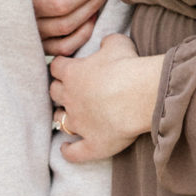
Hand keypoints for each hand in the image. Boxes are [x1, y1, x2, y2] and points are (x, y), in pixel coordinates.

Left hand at [51, 32, 164, 163]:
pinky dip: (68, 151)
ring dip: (62, 116)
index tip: (67, 66)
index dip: (61, 67)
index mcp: (73, 73)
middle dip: (59, 90)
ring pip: (60, 120)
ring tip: (68, 116)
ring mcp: (79, 123)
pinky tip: (66, 149)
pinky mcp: (92, 143)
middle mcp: (71, 98)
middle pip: (54, 92)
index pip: (56, 67)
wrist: (141, 94)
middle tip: (68, 89)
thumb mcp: (117, 43)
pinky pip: (74, 152)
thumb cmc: (129, 66)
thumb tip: (104, 44)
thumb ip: (106, 42)